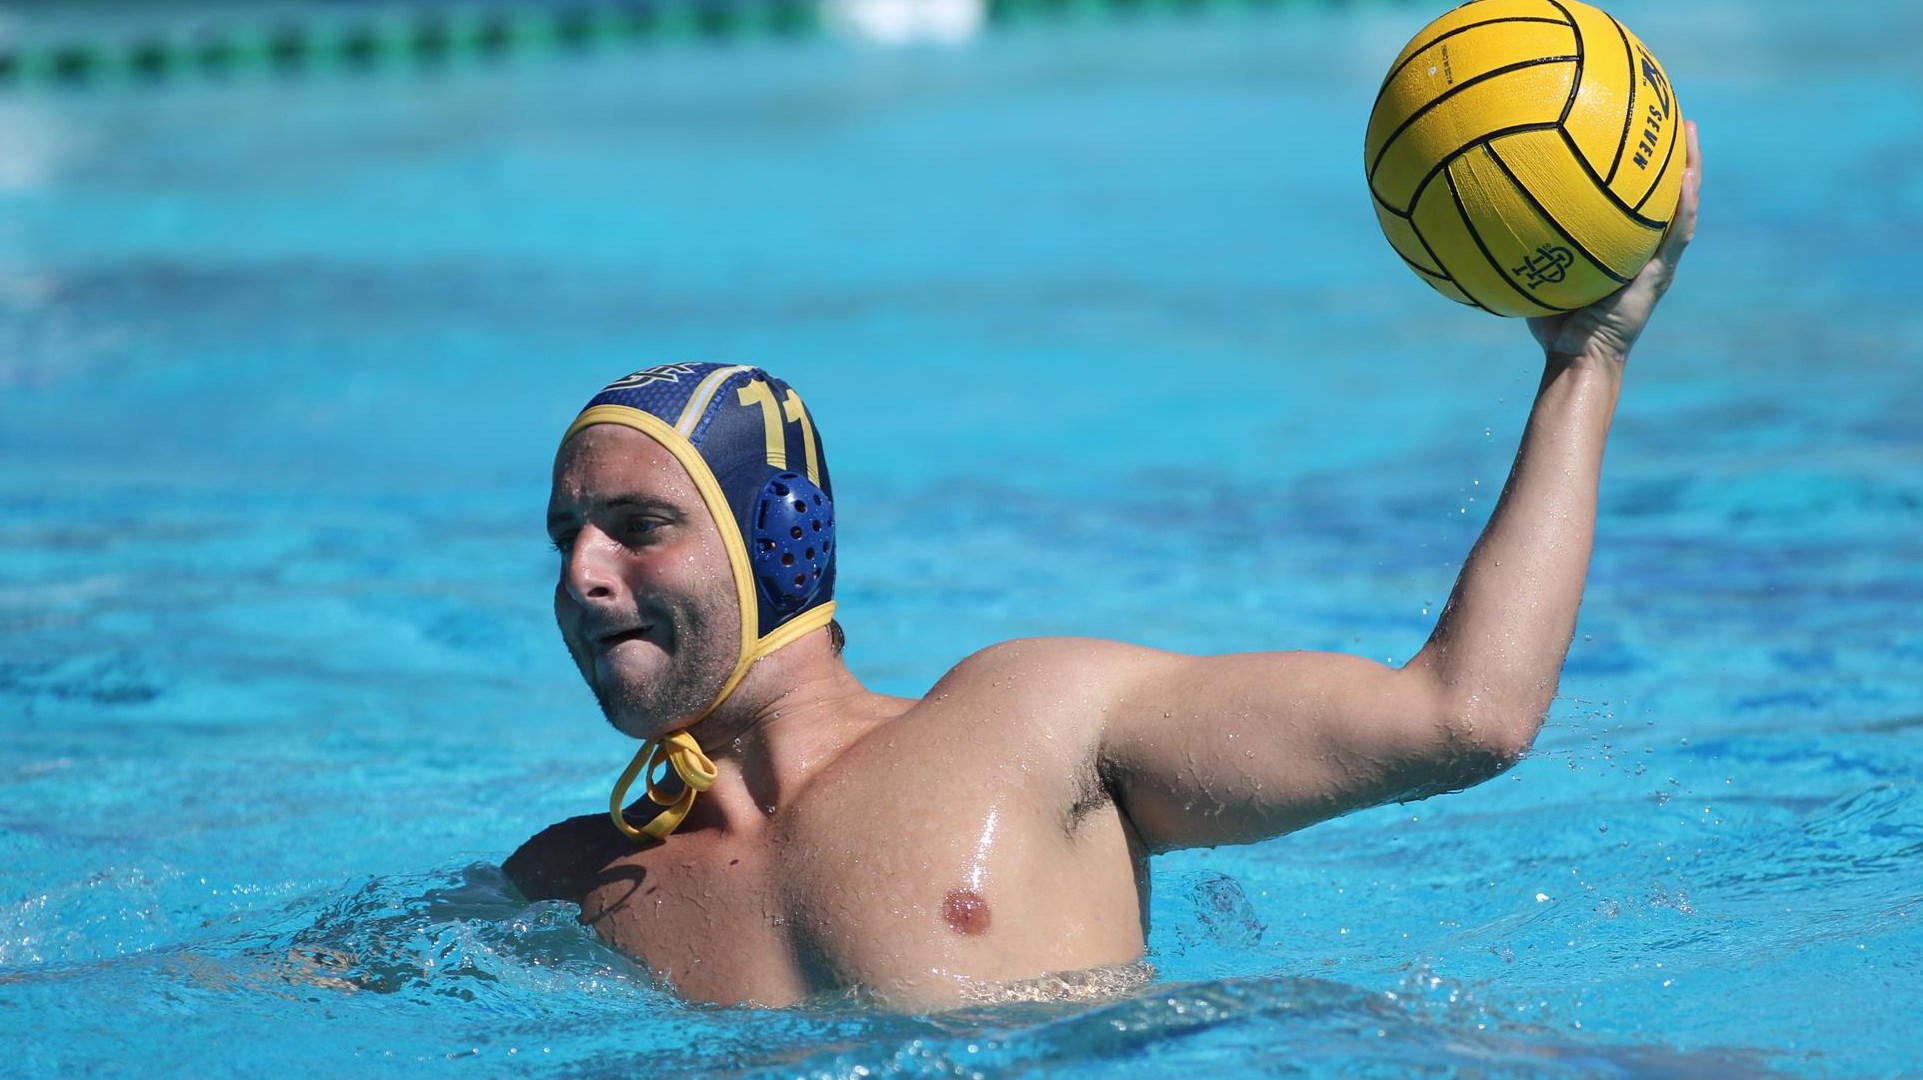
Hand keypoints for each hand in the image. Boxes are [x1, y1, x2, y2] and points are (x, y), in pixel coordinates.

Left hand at [1529, 120, 1701, 366]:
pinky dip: (1684, 206)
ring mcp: (1655, 262)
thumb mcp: (1536, 273)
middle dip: (1669, 154)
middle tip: (1670, 114)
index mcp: (1620, 247)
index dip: (1636, 166)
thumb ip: (1522, 243)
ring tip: (1690, 131)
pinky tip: (1687, 178)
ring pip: (1681, 207)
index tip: (1630, 126)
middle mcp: (1642, 250)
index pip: (1632, 199)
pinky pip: (1676, 235)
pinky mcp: (1659, 276)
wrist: (1577, 359)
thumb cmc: (1551, 323)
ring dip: (1689, 168)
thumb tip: (1482, 209)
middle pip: (1662, 193)